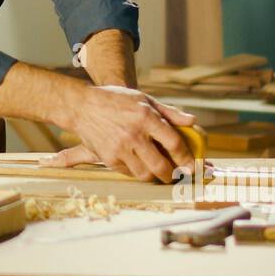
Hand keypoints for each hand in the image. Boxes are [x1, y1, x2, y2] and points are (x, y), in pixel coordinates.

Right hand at [45, 86, 196, 181]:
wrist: (82, 106)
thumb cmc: (116, 100)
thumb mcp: (144, 99)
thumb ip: (169, 112)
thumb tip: (192, 120)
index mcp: (145, 117)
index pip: (173, 143)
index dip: (185, 158)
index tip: (191, 166)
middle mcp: (134, 135)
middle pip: (161, 166)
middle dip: (172, 175)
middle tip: (176, 175)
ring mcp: (120, 148)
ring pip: (145, 174)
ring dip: (155, 176)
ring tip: (158, 172)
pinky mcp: (108, 158)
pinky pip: (128, 173)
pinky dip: (137, 172)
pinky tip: (139, 165)